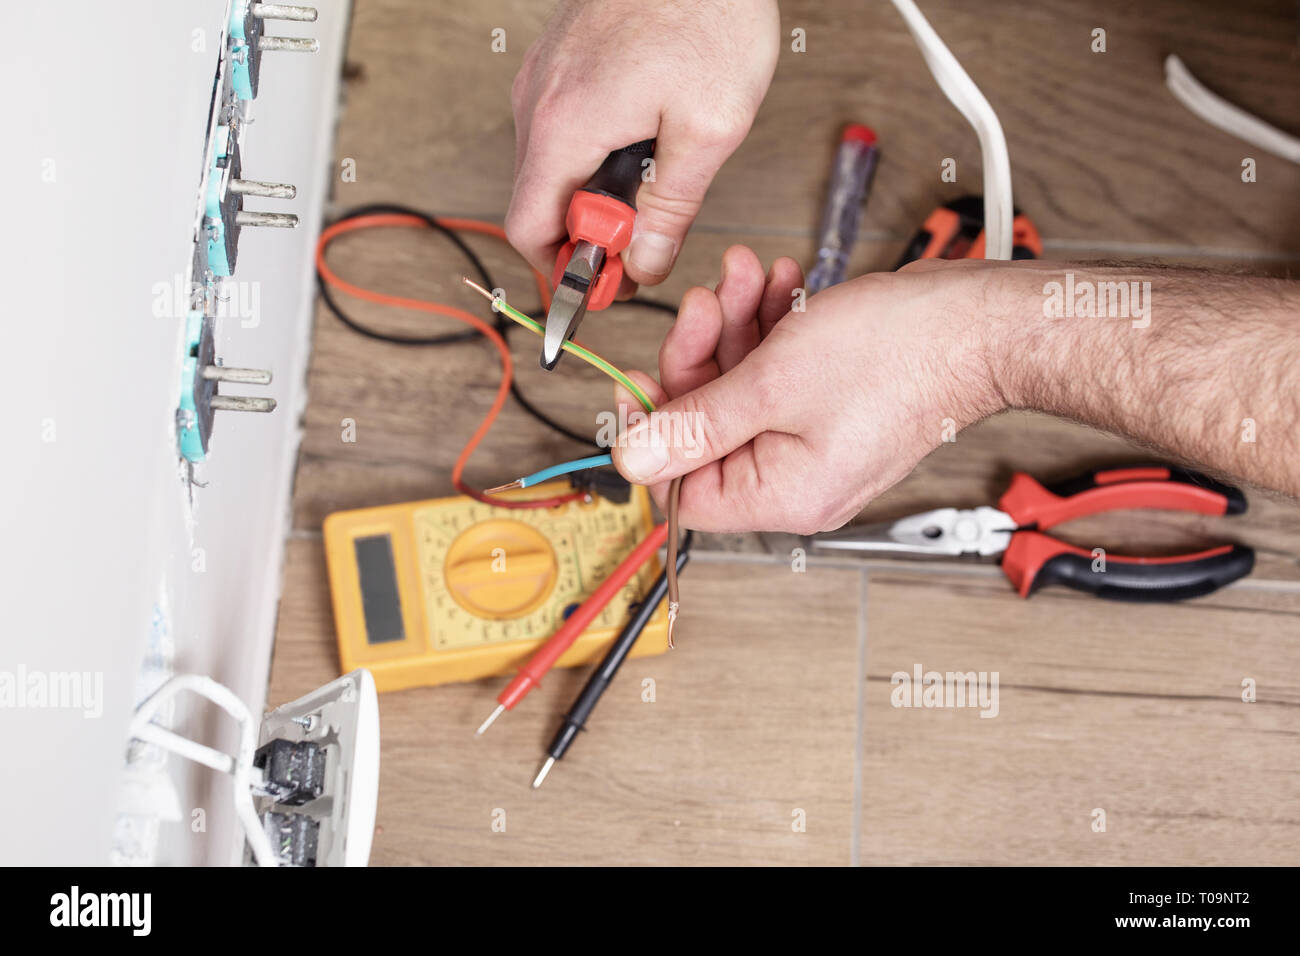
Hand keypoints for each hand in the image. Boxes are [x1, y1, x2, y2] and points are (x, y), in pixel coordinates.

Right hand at [505, 0, 779, 291]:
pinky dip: (596, 155)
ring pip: (554, 168)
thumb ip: (671, 209)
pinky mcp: (560, 64)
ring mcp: (544, 79)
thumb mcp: (708, 130)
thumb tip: (646, 265)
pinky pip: (563, 130)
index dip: (566, 274)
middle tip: (649, 239)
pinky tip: (645, 140)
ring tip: (658, 176)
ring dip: (597, 193)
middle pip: (540, 204)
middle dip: (592, 235)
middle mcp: (538, 103)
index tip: (608, 289)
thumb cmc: (707, 10)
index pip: (529, 231)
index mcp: (564, 127)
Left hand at [610, 249, 1004, 533]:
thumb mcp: (770, 384)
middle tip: (705, 303)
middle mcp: (798, 481)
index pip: (683, 490)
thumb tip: (632, 460)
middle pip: (708, 428)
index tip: (643, 378)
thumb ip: (694, 425)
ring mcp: (817, 444)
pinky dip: (770, 329)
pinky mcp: (833, 408)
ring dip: (734, 327)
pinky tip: (779, 287)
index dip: (654, 432)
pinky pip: (778, 375)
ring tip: (746, 278)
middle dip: (700, 354)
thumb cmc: (901, 355)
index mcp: (781, 496)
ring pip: (741, 390)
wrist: (980, 320)